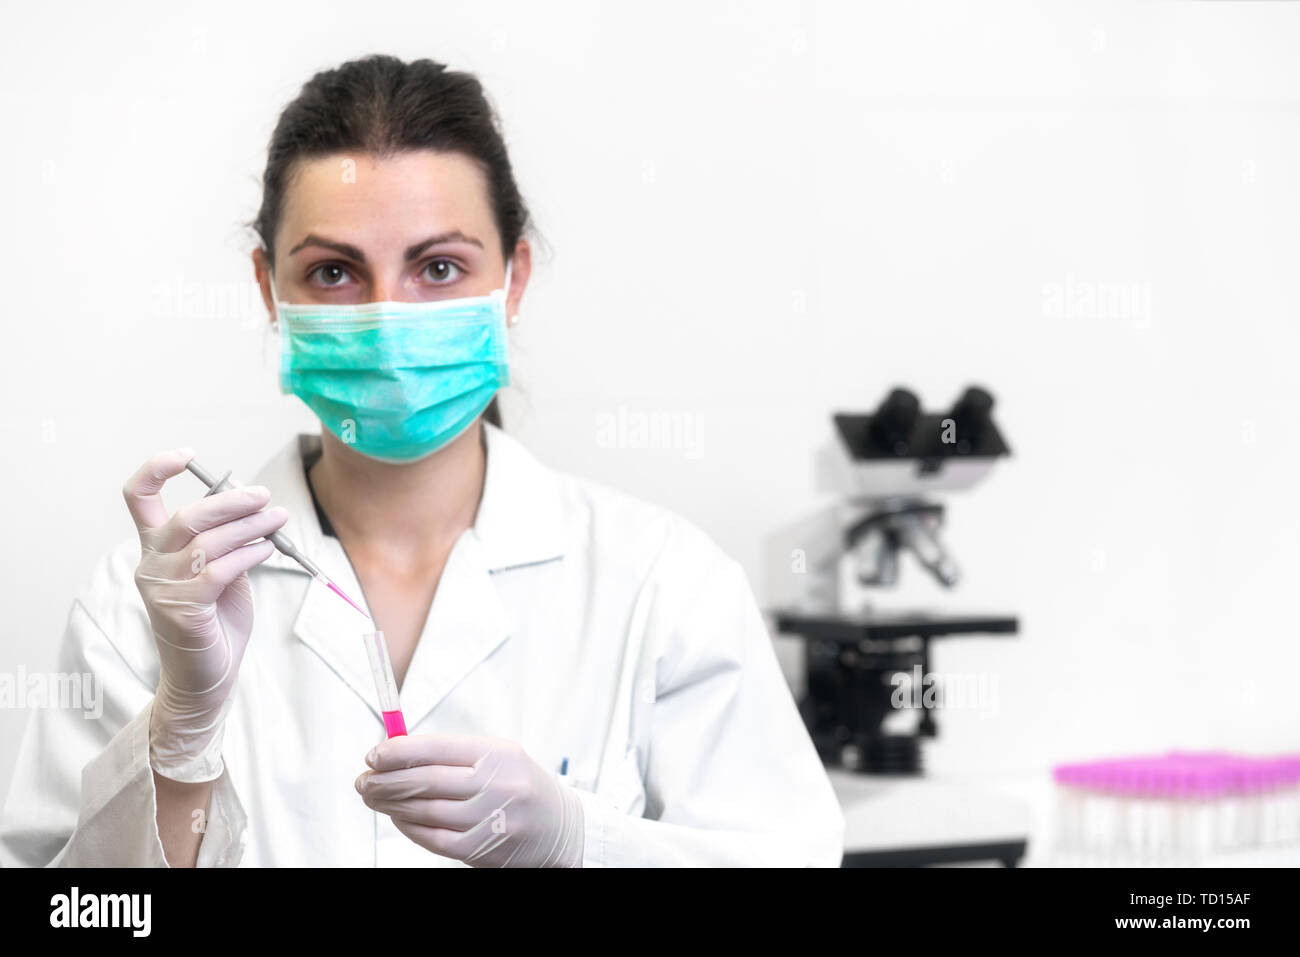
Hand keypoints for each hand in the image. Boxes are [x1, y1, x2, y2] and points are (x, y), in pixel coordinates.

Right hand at [123, 448, 287, 781]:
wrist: (208, 678)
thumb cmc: (215, 622)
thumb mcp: (222, 572)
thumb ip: (227, 540)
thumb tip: (250, 501)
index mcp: (155, 549)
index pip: (138, 498)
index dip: (157, 468)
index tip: (187, 454)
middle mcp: (151, 564)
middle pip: (186, 515)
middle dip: (231, 500)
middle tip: (265, 495)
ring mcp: (163, 588)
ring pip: (208, 541)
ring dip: (251, 525)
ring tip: (279, 518)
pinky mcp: (183, 609)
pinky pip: (219, 569)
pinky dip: (249, 554)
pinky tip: (267, 550)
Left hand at [355, 733, 583, 867]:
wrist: (559, 827)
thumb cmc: (518, 785)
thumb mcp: (496, 756)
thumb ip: (451, 753)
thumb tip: (397, 753)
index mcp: (497, 754)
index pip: (435, 748)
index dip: (397, 752)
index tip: (374, 754)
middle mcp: (496, 784)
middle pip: (425, 781)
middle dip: (385, 780)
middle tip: (364, 779)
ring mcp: (490, 819)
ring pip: (424, 811)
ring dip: (390, 804)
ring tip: (373, 797)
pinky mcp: (482, 849)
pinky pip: (433, 839)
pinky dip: (409, 828)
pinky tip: (397, 818)